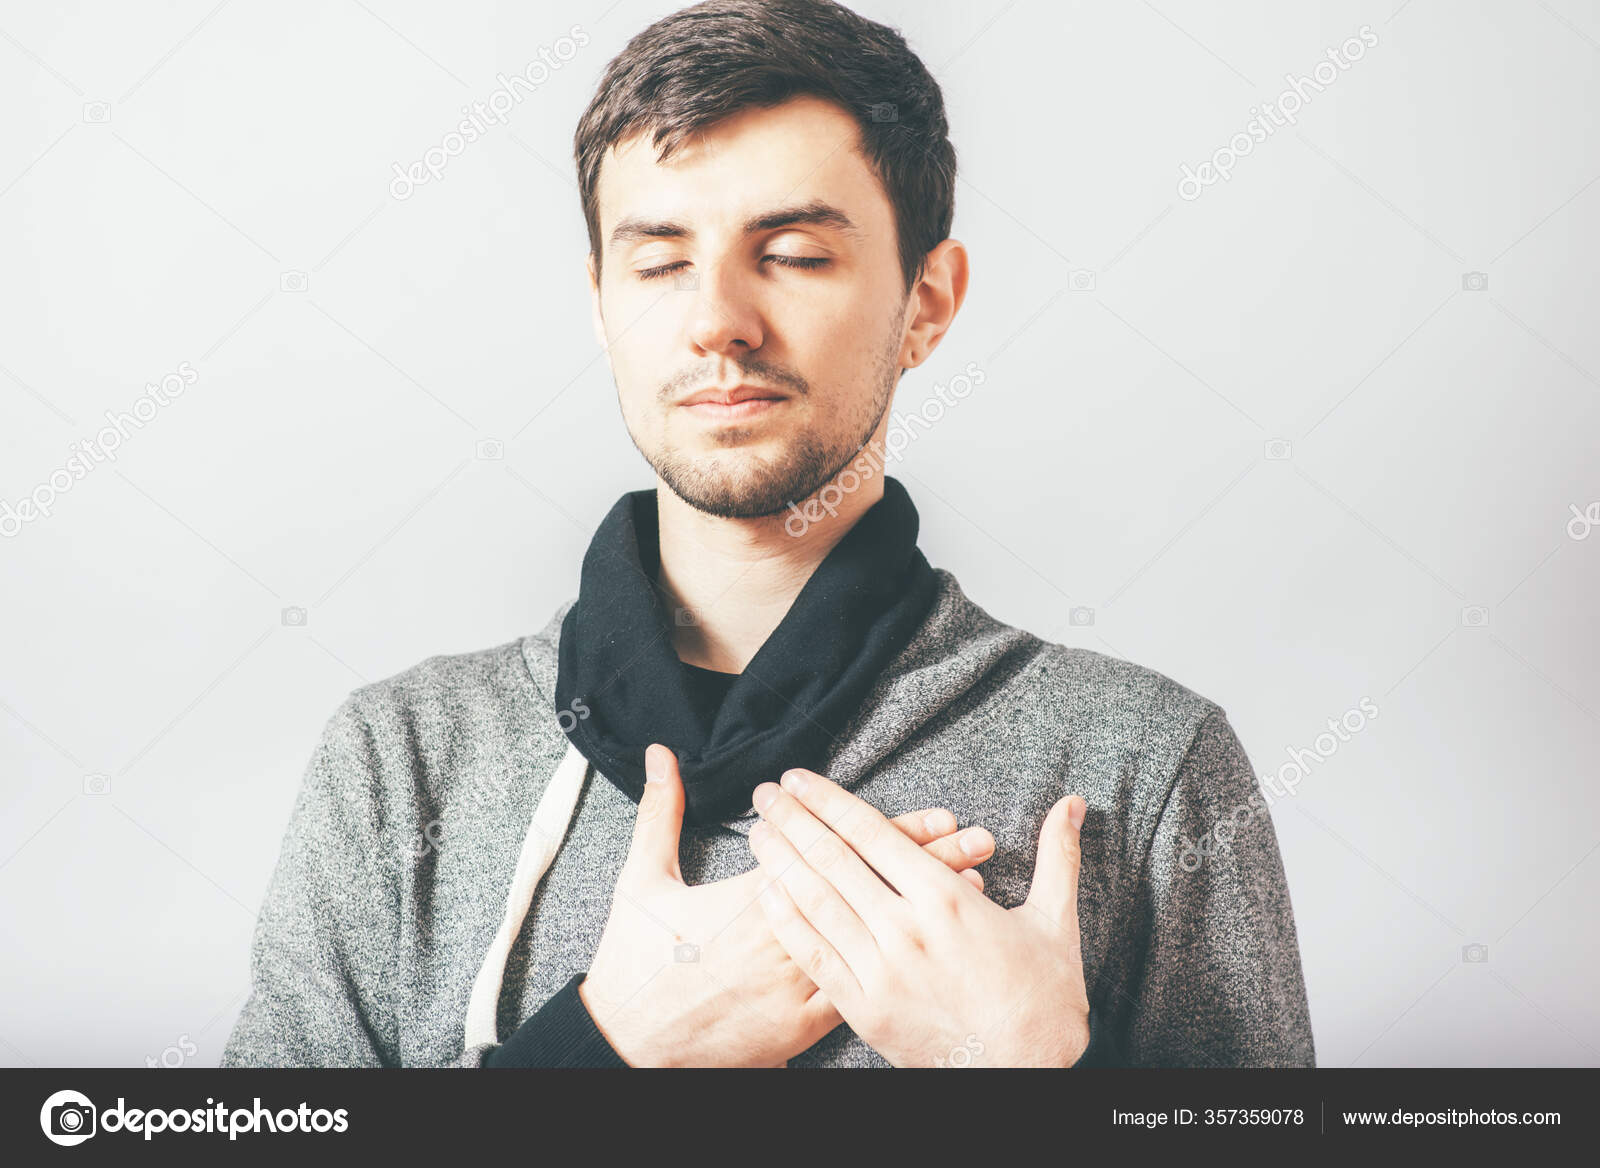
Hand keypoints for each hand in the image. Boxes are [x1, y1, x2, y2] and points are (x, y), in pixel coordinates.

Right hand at [579, 744, 997, 1066]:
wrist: (630, 1044)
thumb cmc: (635, 959)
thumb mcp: (642, 878)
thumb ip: (661, 811)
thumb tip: (661, 754)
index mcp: (755, 896)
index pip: (840, 853)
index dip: (894, 832)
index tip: (939, 814)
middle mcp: (788, 938)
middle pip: (872, 891)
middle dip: (931, 862)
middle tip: (979, 839)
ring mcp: (798, 984)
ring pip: (879, 938)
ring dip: (926, 912)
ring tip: (978, 889)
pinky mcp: (801, 1024)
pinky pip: (862, 990)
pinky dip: (903, 965)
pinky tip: (937, 952)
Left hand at [746, 768, 1091, 1067]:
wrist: (1027, 1073)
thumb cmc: (1045, 1000)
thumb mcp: (1057, 921)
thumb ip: (1057, 855)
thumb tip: (1075, 803)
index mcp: (947, 899)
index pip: (874, 834)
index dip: (830, 802)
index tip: (801, 779)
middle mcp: (907, 929)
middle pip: (834, 860)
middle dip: (794, 821)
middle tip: (764, 793)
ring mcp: (882, 970)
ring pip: (818, 903)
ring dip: (781, 862)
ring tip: (757, 832)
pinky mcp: (866, 1008)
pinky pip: (816, 956)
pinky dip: (788, 922)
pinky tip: (768, 896)